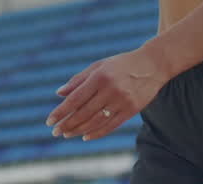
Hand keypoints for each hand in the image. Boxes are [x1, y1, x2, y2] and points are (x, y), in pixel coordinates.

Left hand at [44, 47, 169, 141]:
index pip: (75, 98)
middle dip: (67, 124)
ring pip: (96, 121)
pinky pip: (111, 126)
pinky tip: (85, 137)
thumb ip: (78, 79)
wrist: (153, 65)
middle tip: (55, 132)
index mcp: (100, 77)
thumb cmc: (121, 64)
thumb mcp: (99, 65)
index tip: (49, 121)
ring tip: (67, 134)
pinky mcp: (132, 110)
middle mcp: (110, 89)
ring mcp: (122, 101)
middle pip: (84, 112)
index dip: (61, 111)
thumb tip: (59, 93)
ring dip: (79, 130)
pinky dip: (96, 133)